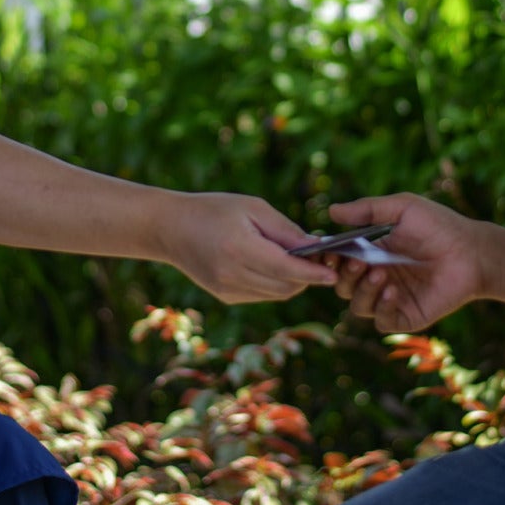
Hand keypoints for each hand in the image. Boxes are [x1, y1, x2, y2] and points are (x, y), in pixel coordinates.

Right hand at [162, 193, 335, 302]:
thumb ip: (285, 230)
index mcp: (239, 249)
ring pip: (276, 294)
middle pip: (286, 286)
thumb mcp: (253, 208)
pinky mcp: (226, 296)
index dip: (313, 272)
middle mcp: (232, 275)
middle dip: (307, 276)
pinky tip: (274, 265)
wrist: (171, 228)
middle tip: (322, 259)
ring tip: (302, 260)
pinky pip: (262, 294)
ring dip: (294, 281)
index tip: (333, 272)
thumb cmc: (214, 209)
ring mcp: (227, 290)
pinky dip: (275, 283)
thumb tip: (317, 246)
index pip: (286, 268)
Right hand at [322, 194, 487, 332]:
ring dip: (363, 290)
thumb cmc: (439, 226)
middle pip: (343, 286)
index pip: (339, 261)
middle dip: (344, 275)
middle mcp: (377, 278)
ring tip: (380, 273)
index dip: (329, 259)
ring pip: (358, 305)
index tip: (326, 251)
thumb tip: (331, 212)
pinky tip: (393, 290)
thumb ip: (367, 209)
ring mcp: (390, 299)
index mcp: (371, 254)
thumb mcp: (402, 209)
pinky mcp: (406, 316)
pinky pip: (381, 321)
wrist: (472, 252)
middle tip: (356, 263)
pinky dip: (382, 307)